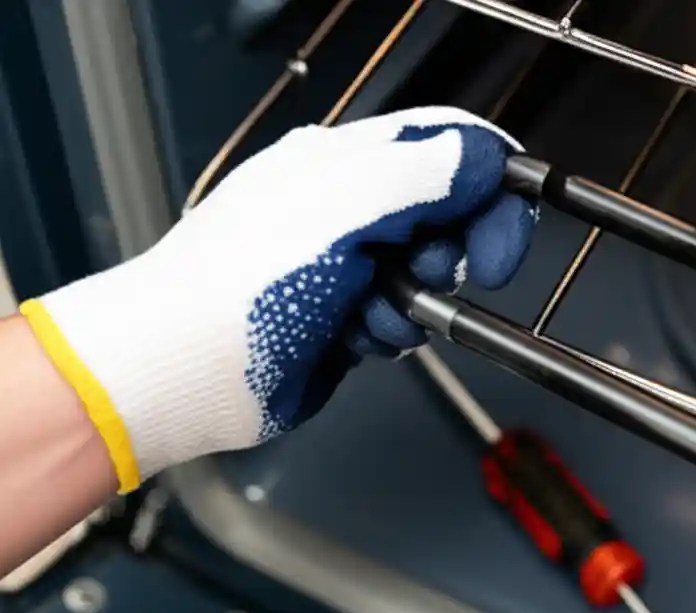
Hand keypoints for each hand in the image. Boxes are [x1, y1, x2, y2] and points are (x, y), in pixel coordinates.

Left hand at [19, 107, 535, 492]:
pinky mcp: (347, 318)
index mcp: (345, 162)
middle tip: (426, 278)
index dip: (491, 188)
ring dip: (417, 304)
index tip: (503, 242)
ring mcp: (348, 264)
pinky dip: (393, 334)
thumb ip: (417, 178)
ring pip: (432, 275)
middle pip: (450, 214)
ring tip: (370, 315)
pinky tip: (356, 339)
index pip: (448, 146)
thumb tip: (481, 158)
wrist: (179, 370)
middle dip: (451, 253)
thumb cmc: (240, 288)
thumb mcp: (338, 214)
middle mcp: (350, 206)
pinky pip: (406, 320)